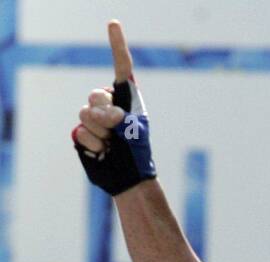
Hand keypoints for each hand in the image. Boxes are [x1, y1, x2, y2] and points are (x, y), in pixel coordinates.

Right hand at [72, 22, 155, 195]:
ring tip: (111, 144)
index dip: (117, 45)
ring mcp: (93, 118)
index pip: (121, 67)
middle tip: (117, 129)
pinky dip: (93, 144)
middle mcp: (108, 103)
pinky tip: (102, 151)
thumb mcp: (133, 131)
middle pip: (95, 95)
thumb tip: (103, 115)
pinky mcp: (82, 132)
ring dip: (100, 131)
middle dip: (105, 113)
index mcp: (126, 98)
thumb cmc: (136, 153)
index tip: (113, 24)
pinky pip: (80, 131)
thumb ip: (119, 117)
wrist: (128, 177)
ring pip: (85, 113)